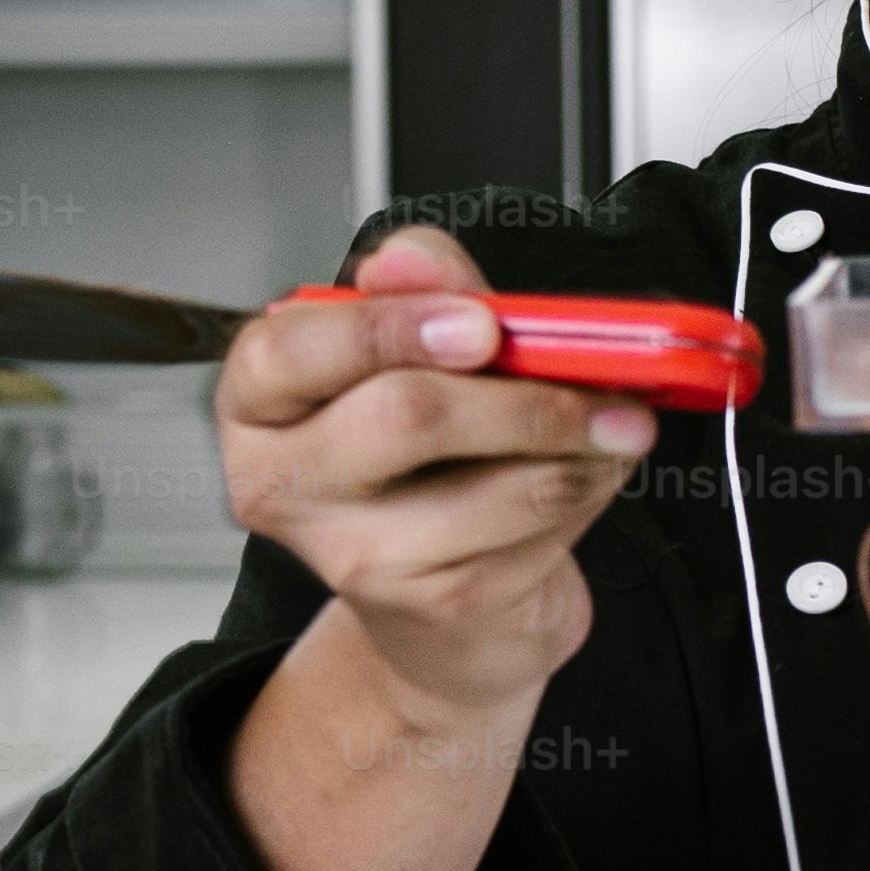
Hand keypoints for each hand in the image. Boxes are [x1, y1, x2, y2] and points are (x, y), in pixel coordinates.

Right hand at [218, 228, 653, 733]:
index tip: (480, 322)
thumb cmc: (418, 459)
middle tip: (593, 374)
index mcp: (259, 401)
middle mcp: (285, 483)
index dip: (391, 326)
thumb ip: (422, 285)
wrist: (443, 610)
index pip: (289, 351)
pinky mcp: (434, 603)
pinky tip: (585, 472)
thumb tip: (412, 260)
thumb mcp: (414, 349)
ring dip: (579, 442)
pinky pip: (536, 526)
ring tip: (610, 424)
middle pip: (406, 415)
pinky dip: (586, 487)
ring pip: (496, 482)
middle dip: (521, 390)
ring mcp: (354, 555)